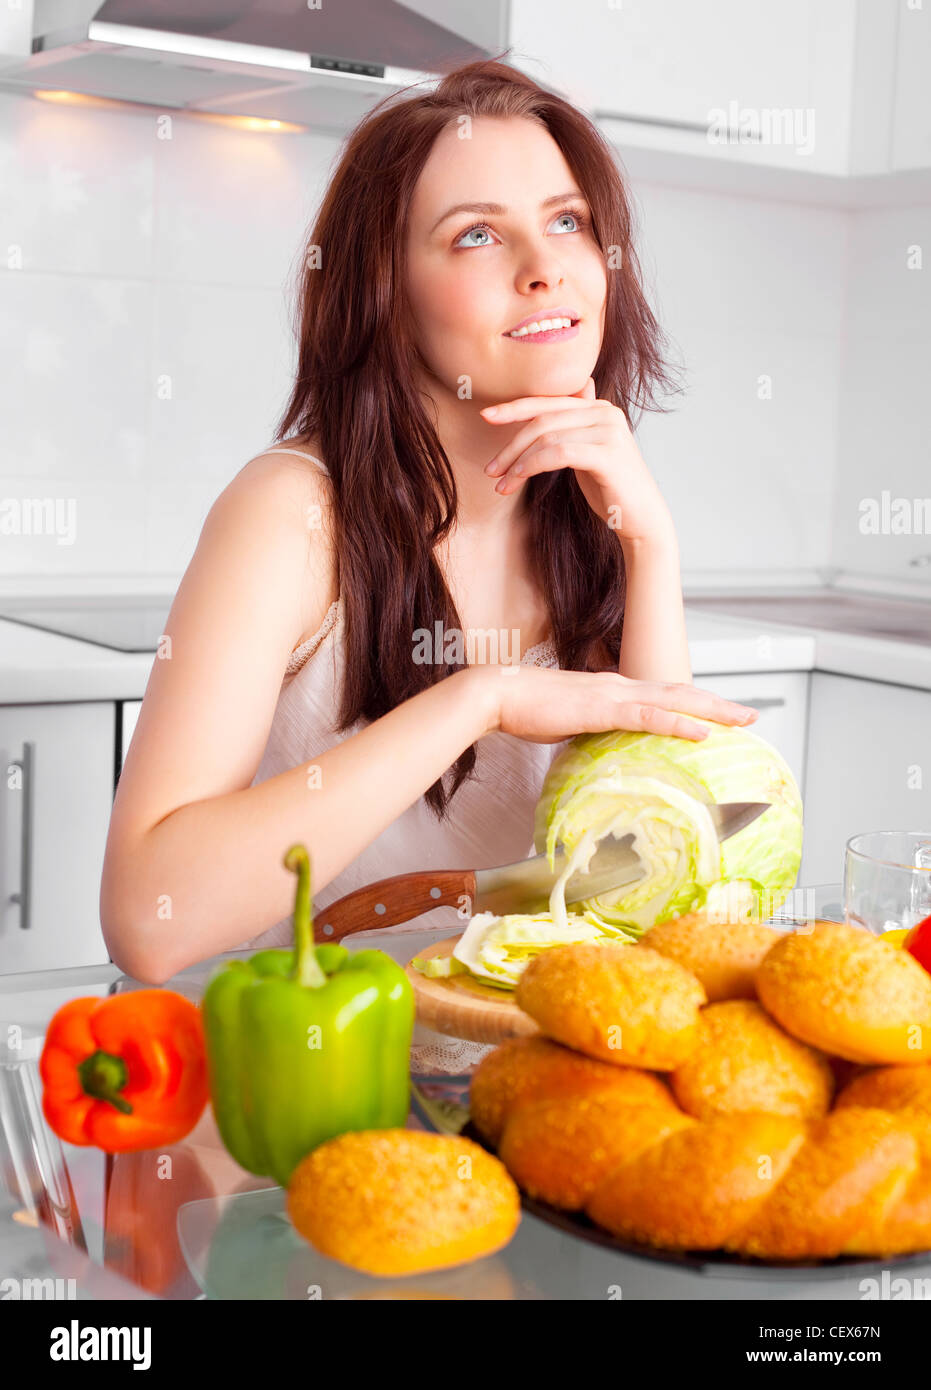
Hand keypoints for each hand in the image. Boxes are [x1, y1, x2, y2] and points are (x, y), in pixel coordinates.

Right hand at [472, 666, 759, 743]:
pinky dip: (679, 723)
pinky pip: (649, 717)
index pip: (662, 696)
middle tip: (751, 713)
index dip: (694, 704)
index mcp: (613, 690)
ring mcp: (613, 695)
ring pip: (674, 700)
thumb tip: (599, 746)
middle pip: (680, 693)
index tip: (720, 714)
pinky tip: (702, 732)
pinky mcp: (603, 708)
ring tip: (743, 718)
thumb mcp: (566, 722)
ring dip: (712, 710)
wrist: (498, 694)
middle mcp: (620, 686)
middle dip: (718, 704)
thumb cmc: (525, 709)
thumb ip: (589, 730)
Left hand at [481, 377, 674, 545]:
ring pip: (547, 437)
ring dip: (517, 462)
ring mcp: (608, 431)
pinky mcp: (607, 454)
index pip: (548, 402)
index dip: (514, 407)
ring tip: (500, 484)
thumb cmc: (610, 488)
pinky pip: (558, 453)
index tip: (485, 416)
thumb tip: (574, 392)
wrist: (641, 519)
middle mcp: (605, 412)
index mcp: (598, 408)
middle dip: (511, 444)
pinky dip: (531, 465)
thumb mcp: (586, 452)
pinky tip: (516, 480)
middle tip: (490, 469)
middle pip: (543, 420)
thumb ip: (572, 426)